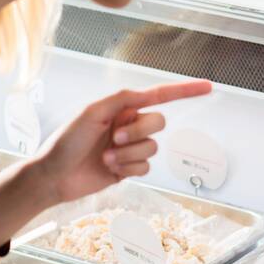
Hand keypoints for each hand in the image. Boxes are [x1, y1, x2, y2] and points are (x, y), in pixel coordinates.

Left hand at [33, 80, 211, 205]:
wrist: (55, 175)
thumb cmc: (67, 140)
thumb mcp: (91, 111)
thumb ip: (121, 99)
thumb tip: (145, 93)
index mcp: (122, 107)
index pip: (160, 95)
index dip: (185, 91)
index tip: (208, 87)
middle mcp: (129, 124)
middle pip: (159, 123)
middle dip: (139, 131)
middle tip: (115, 137)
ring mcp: (131, 147)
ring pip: (153, 148)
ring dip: (129, 154)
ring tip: (106, 157)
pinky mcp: (129, 169)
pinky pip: (146, 167)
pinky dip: (128, 168)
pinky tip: (109, 169)